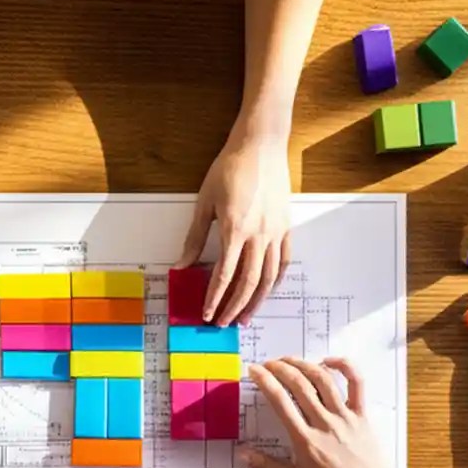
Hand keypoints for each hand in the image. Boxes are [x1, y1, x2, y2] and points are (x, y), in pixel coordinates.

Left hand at [176, 134, 291, 325]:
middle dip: (235, 307)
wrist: (261, 145)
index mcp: (235, 229)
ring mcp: (276, 232)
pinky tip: (266, 291)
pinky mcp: (286, 227)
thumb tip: (181, 265)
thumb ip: (194, 238)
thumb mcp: (204, 202)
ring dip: (256, 300)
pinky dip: (275, 280)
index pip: (224, 275)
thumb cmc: (230, 168)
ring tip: (245, 316)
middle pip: (248, 282)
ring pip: (269, 277)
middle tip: (224, 323)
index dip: (215, 298)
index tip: (207, 314)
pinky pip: (284, 261)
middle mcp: (259, 234)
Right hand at [241, 357, 401, 467]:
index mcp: (305, 440)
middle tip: (268, 364)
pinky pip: (356, 383)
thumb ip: (267, 466)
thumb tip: (242, 454)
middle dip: (279, 368)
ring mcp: (345, 417)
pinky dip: (344, 366)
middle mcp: (324, 423)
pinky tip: (328, 361)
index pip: (279, 401)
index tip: (254, 371)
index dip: (264, 381)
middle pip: (299, 384)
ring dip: (303, 364)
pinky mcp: (362, 415)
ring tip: (289, 360)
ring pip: (323, 379)